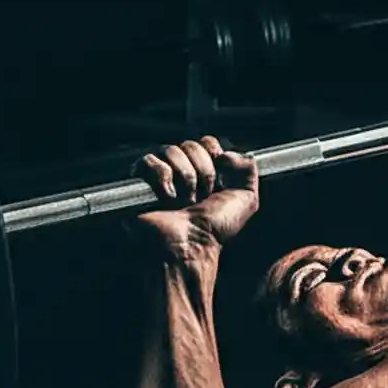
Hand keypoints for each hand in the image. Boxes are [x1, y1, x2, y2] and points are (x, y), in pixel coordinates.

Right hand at [132, 136, 258, 251]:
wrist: (190, 244)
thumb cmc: (216, 228)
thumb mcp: (247, 199)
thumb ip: (248, 169)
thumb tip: (229, 152)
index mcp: (206, 172)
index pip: (207, 142)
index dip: (214, 156)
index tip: (219, 180)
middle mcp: (182, 171)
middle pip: (190, 145)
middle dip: (203, 172)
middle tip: (203, 196)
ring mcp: (160, 175)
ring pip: (171, 150)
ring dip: (185, 178)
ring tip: (186, 201)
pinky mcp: (139, 181)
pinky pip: (148, 161)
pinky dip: (162, 178)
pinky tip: (167, 197)